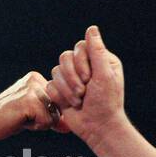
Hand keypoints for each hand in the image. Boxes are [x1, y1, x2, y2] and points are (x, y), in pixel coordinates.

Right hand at [0, 72, 60, 141]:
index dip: (46, 114)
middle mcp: (35, 79)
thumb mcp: (33, 115)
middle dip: (44, 119)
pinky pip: (47, 121)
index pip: (58, 101)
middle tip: (22, 116)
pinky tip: (20, 120)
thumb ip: (52, 117)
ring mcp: (32, 88)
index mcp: (36, 78)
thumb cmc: (7, 119)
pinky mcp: (29, 101)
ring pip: (54, 115)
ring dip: (39, 123)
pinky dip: (36, 127)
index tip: (26, 112)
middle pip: (58, 108)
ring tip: (21, 117)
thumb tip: (70, 127)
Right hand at [45, 25, 127, 148]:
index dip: (80, 62)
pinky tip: (70, 105)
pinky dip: (59, 96)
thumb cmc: (105, 103)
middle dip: (72, 77)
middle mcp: (85, 66)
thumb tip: (91, 28)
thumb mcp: (104, 76)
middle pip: (65, 57)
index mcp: (100, 60)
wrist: (96, 128)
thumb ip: (97, 51)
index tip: (89, 79)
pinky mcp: (61, 90)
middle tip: (83, 93)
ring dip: (66, 89)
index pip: (80, 47)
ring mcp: (72, 78)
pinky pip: (50, 85)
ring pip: (56, 71)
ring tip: (78, 101)